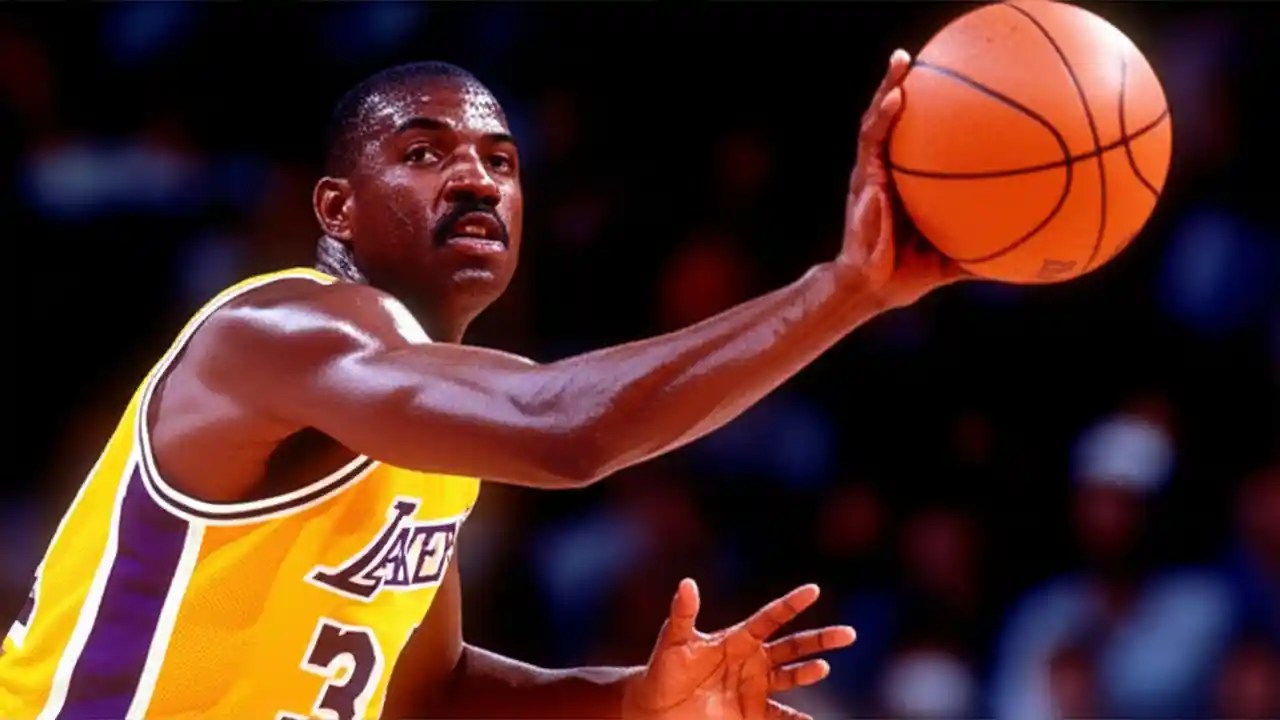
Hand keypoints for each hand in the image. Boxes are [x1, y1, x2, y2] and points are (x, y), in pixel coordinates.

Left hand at [622, 580, 854, 719]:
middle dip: (820, 640)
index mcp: (737, 639)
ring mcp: (754, 687)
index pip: (770, 618)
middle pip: (793, 646)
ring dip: (809, 672)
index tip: (813, 589)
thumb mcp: (672, 641)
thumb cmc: (662, 670)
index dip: (791, 604)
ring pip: (792, 676)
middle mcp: (752, 660)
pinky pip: (781, 715)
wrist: (655, 706)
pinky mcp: (751, 713)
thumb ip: (682, 614)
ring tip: (823, 667)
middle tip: (849, 634)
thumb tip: (687, 583)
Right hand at [837, 49, 971, 308]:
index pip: (913, 140)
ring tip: (900, 66)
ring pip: (876, 123)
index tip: (945, 85)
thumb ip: (986, 248)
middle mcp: (886, 172)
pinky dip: (881, 123)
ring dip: (886, 92)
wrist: (873, 287)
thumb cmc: (911, 271)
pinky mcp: (862, 185)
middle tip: (913, 59)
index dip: (923, 112)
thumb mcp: (955, 257)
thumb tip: (1033, 255)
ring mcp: (871, 175)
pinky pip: (870, 147)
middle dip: (899, 86)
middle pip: (892, 121)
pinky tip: (894, 104)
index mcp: (906, 183)